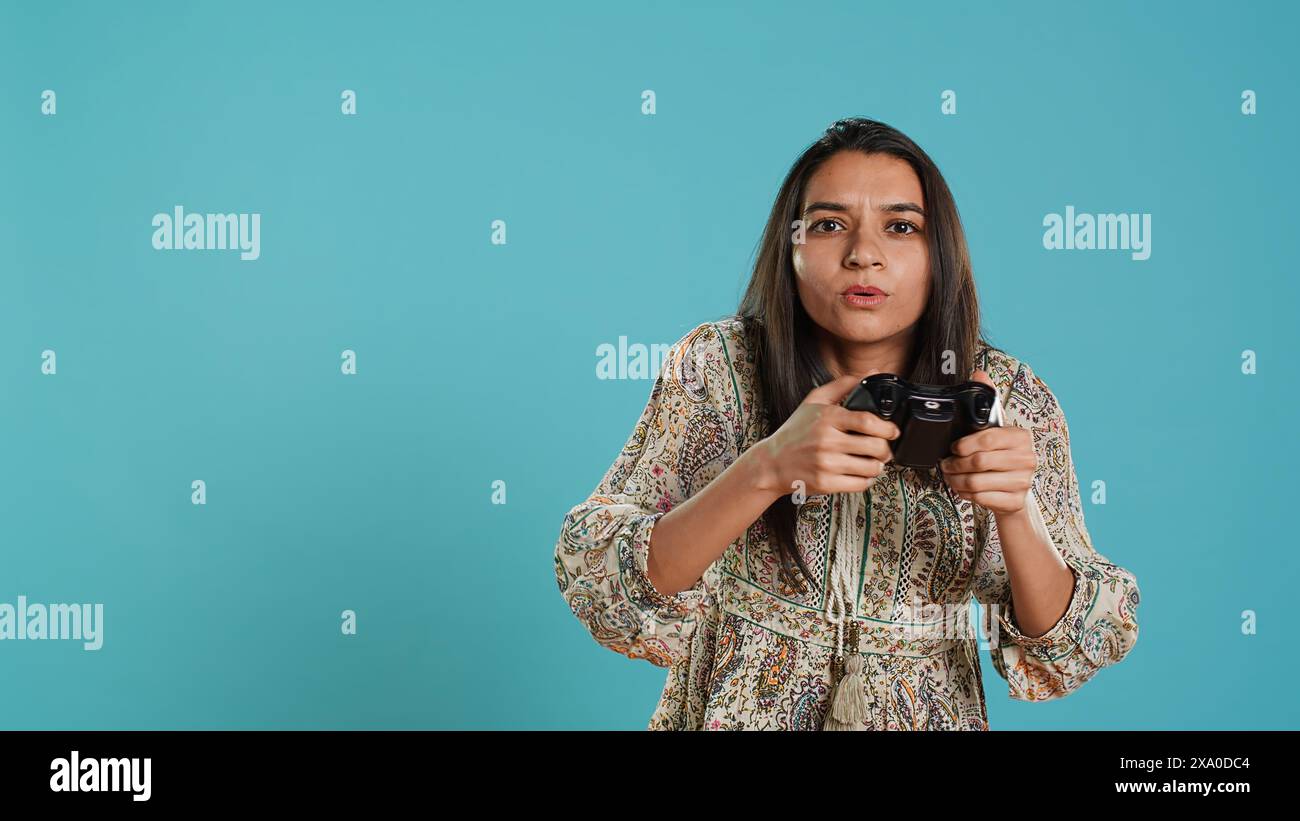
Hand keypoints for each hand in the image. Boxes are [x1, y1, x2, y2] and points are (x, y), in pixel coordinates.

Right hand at [752, 373, 900, 498]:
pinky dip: (866, 480)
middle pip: (874, 446)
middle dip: (887, 449)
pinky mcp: (826, 483)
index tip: (892, 430)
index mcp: (826, 418)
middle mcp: (826, 441)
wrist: (771, 463)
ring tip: (873, 461)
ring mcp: (826, 464)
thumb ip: (843, 385)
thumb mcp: (814, 401)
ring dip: (878, 465)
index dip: (887, 427)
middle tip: (885, 449)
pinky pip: (859, 484)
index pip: (867, 421)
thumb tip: (872, 373)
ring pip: (870, 468)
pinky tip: (860, 473)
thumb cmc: (795, 432)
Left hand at [938, 369, 1036, 515]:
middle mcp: (1027, 459)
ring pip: (977, 482)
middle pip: (980, 462)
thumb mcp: (995, 429)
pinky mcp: (1016, 502)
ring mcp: (1024, 482)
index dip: (965, 444)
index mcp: (1021, 437)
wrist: (1014, 492)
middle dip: (955, 464)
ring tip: (951, 477)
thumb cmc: (1001, 457)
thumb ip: (987, 402)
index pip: (988, 438)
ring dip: (957, 480)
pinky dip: (966, 494)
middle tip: (946, 465)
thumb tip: (980, 373)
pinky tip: (963, 489)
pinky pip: (982, 498)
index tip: (954, 448)